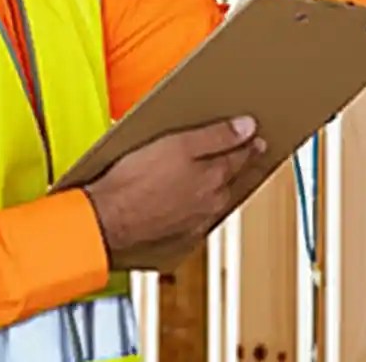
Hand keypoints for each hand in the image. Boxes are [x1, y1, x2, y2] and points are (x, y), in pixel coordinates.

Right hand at [83, 116, 266, 270]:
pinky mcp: (177, 238)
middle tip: (244, 154)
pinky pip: (195, 219)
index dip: (250, 144)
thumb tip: (248, 127)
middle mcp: (211, 204)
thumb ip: (216, 136)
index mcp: (214, 178)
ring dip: (217, 189)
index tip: (258, 138)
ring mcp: (195, 223)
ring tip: (212, 176)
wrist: (108, 221)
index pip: (241, 157)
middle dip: (238, 167)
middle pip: (232, 180)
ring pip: (214, 201)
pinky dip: (195, 208)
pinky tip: (185, 202)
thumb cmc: (135, 181)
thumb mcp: (177, 145)